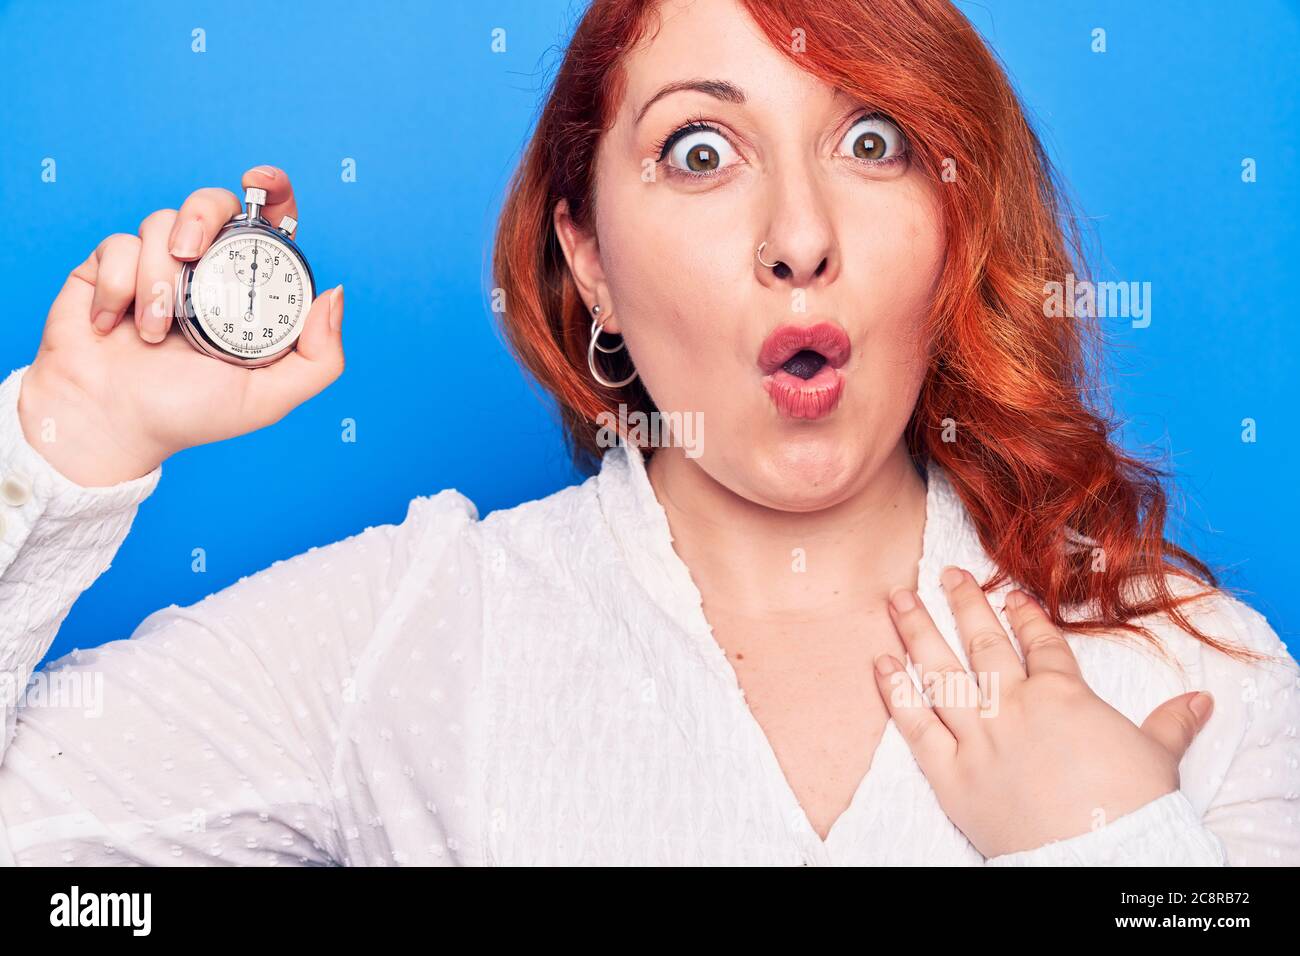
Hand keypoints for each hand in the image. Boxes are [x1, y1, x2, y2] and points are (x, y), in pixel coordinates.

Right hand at [18, 165, 343, 486]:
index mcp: (250, 291)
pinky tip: (116, 326)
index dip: (272, 190)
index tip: (258, 181)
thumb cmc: (188, 414)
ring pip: (162, 224)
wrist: (110, 423)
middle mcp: (207, 270)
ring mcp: (158, 264)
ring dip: (157, 280)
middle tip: (187, 258)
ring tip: (156, 332)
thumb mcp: (268, 397)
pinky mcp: (111, 265)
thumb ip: (318, 358)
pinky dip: (117, 287)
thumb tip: (334, 295)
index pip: (269, 224)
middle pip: (213, 203)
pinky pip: (117, 245)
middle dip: (200, 217)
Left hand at [873, 565, 1213, 858]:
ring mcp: (978, 738)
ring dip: (916, 632)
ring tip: (896, 599)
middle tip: (945, 572)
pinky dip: (895, 694)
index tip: (1009, 594)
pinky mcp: (951, 774)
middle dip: (963, 603)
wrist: (1105, 858)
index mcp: (1062, 694)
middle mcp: (1014, 706)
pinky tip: (881, 664)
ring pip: (940, 673)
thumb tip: (1203, 700)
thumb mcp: (1158, 756)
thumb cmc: (1135, 807)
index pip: (1040, 643)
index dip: (1024, 616)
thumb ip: (1171, 722)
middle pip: (983, 643)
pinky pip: (915, 726)